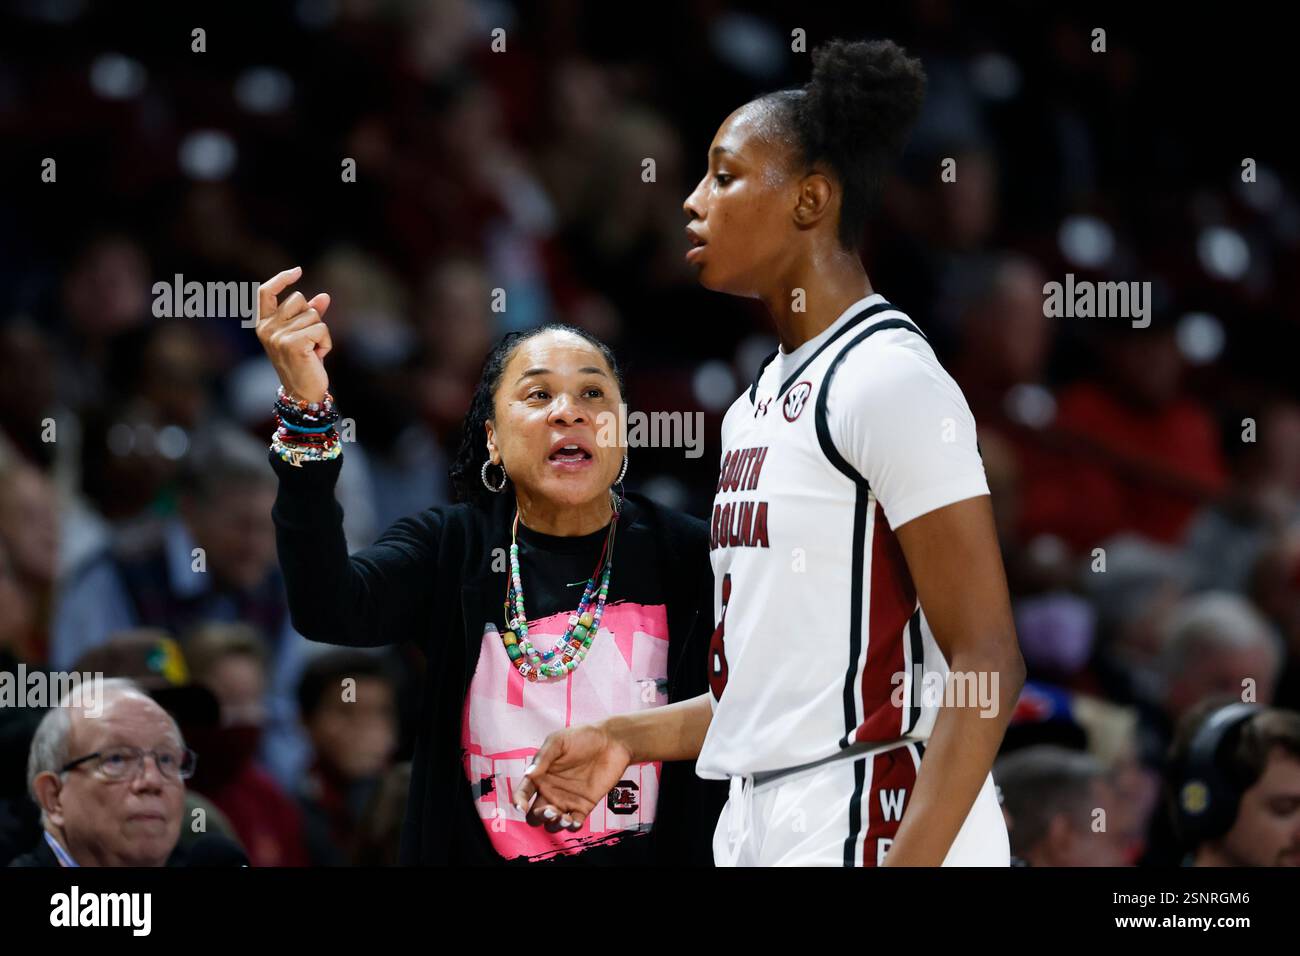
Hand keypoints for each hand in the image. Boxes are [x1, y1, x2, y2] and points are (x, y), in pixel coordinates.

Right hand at [255, 266, 332, 404]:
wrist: (302, 393)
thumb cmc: (303, 363)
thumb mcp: (305, 335)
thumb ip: (311, 314)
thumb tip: (324, 296)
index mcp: (263, 324)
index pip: (266, 292)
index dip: (281, 279)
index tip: (298, 270)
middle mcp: (267, 328)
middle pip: (299, 299)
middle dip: (312, 316)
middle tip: (308, 340)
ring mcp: (278, 335)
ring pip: (314, 314)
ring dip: (321, 332)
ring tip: (312, 351)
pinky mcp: (293, 343)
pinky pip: (322, 328)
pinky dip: (326, 342)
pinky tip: (318, 356)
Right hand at [511, 723, 632, 831]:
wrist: (611, 741)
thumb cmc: (583, 737)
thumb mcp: (558, 741)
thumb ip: (543, 757)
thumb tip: (529, 774)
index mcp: (540, 776)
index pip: (523, 793)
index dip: (518, 802)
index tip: (521, 807)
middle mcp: (550, 791)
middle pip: (535, 815)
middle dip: (538, 817)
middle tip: (550, 810)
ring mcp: (566, 800)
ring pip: (552, 824)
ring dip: (554, 825)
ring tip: (563, 817)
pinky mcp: (583, 806)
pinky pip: (574, 824)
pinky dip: (572, 827)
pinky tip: (574, 820)